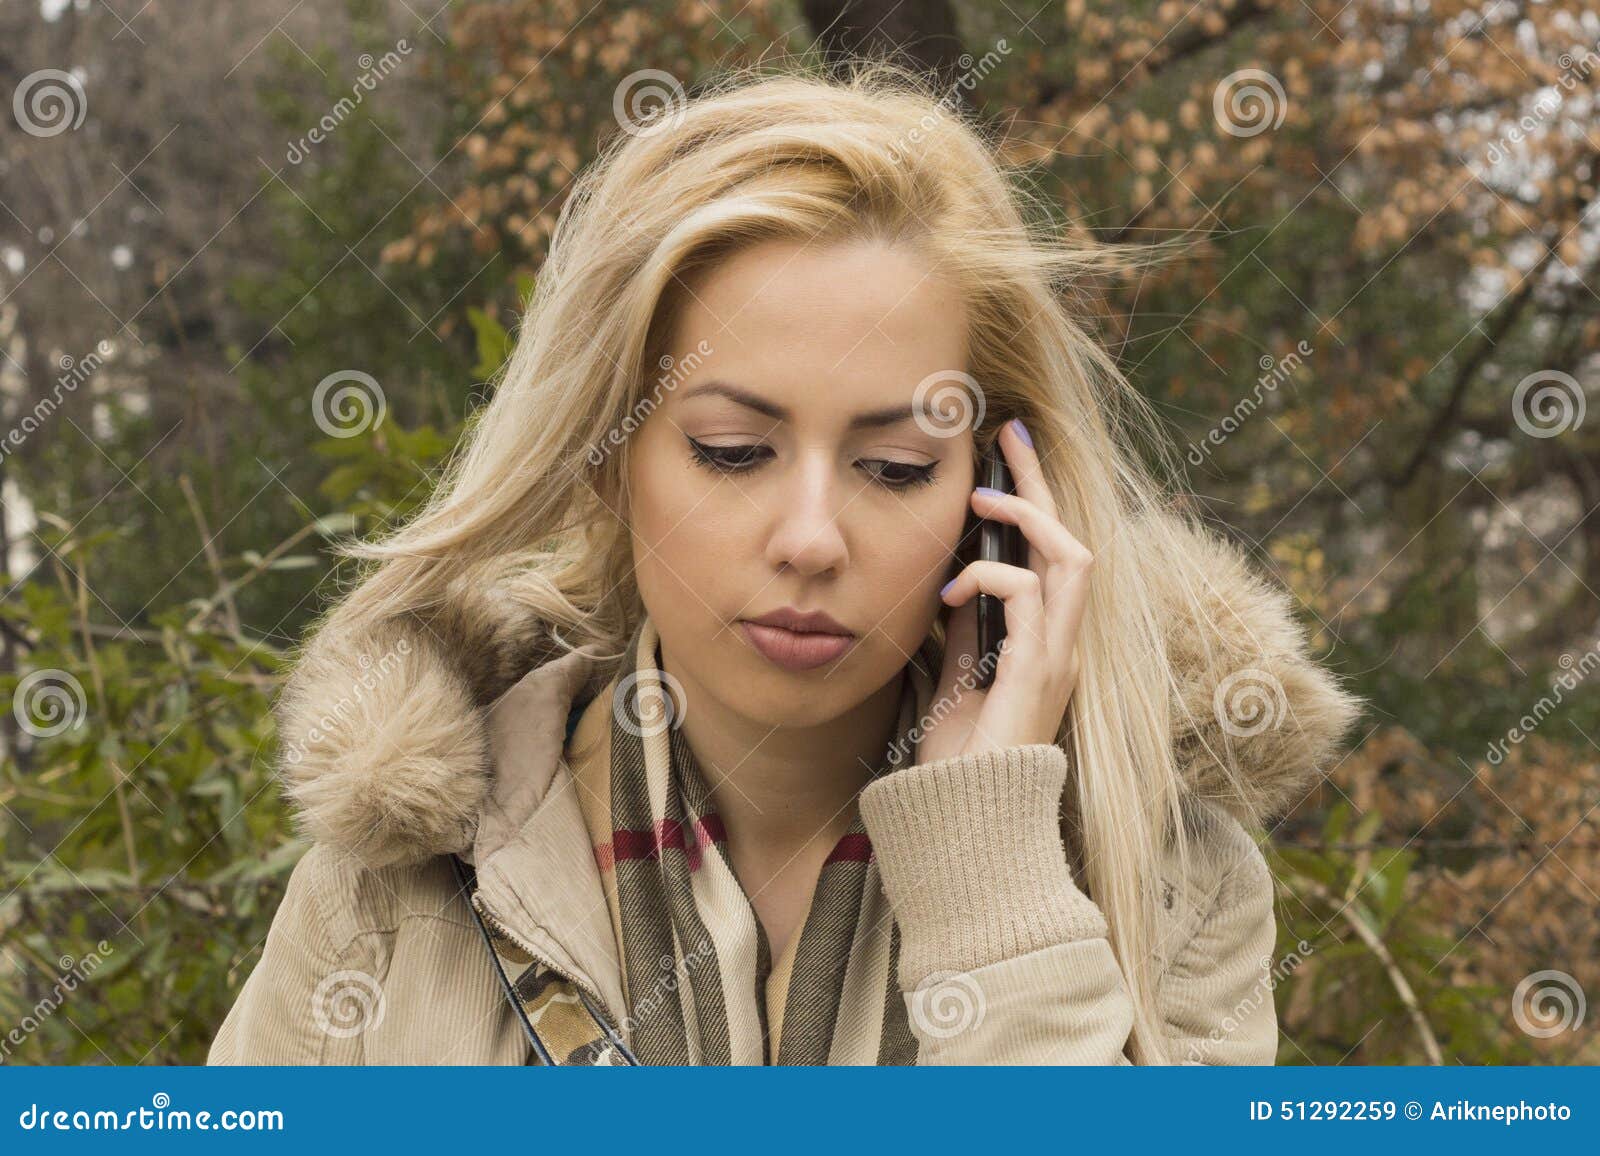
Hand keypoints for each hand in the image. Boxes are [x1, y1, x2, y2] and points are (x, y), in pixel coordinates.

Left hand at [915, 417, 1092, 764]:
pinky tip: (949, 588)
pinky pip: (1027, 594)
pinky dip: (989, 576)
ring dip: (1026, 516)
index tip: (1003, 457)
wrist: (966, 823)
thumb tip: (954, 585)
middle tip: (1009, 432)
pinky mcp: (1038, 670)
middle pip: (1072, 541)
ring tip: (981, 496)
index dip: (1034, 504)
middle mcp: (1064, 646)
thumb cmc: (961, 765)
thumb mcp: (959, 683)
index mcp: (1047, 645)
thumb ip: (967, 635)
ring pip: (1070, 557)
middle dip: (1040, 482)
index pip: (1052, 557)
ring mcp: (1058, 657)